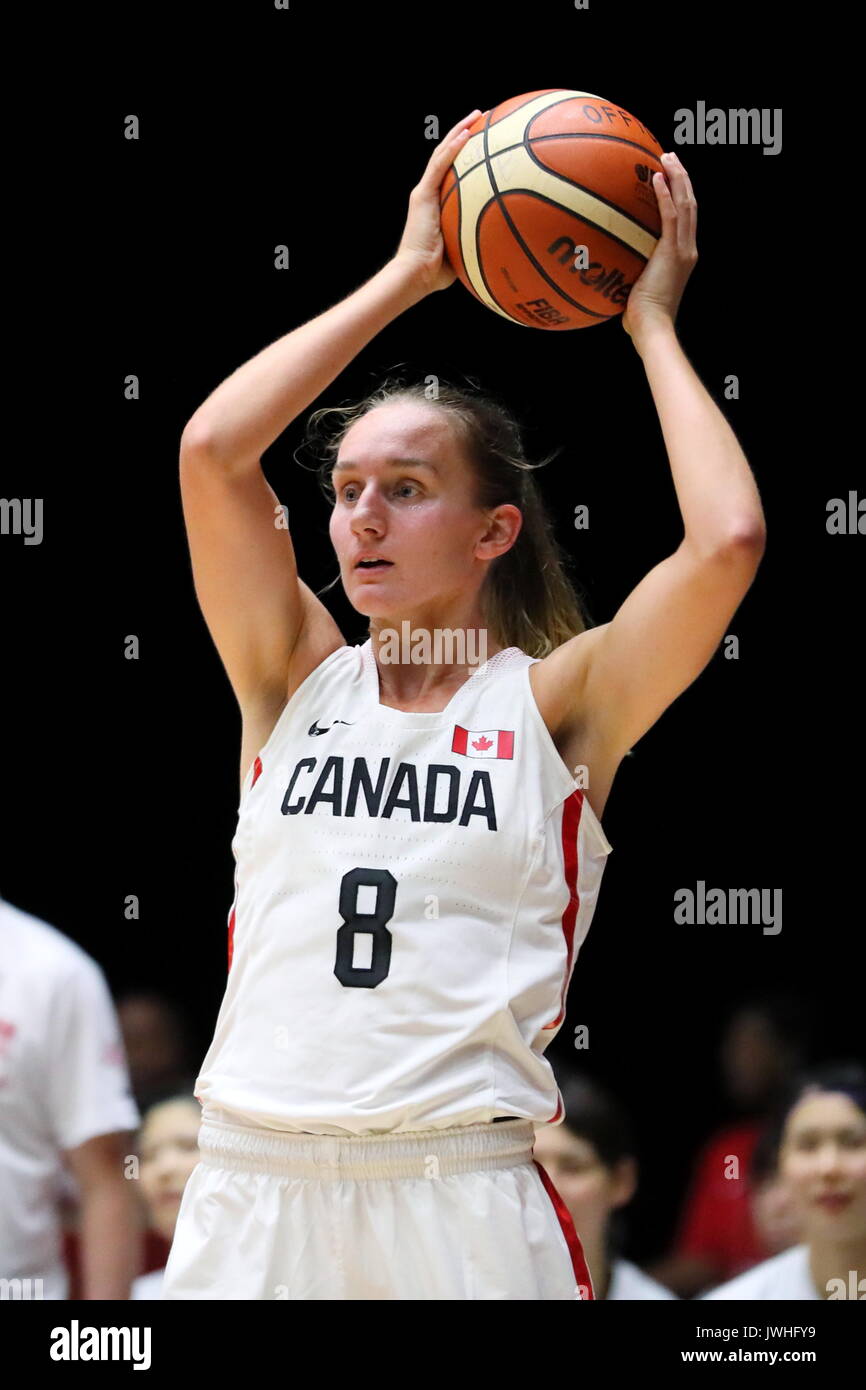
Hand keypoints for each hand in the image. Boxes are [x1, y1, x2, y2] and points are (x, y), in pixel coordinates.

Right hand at [393, 108, 487, 294]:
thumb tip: (507, 240)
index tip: (487, 139)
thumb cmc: (438, 271)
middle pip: (447, 154)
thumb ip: (480, 238)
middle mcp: (429, 192)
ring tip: (477, 115)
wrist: (416, 275)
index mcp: (438, 202)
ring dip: (460, 132)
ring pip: (442, 153)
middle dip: (465, 133)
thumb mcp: (465, 249)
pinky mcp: (422, 196)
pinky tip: (465, 135)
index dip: (468, 152)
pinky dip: (452, 150)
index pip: (454, 170)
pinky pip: (439, 167)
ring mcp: (424, 192)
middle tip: (484, 117)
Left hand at [622, 151, 697, 343]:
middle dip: (682, 177)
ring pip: (686, 204)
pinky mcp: (673, 252)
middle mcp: (688, 249)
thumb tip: (604, 263)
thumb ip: (628, 271)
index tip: (668, 176)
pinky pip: (671, 216)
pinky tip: (656, 177)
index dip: (679, 195)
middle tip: (670, 156)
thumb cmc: (640, 319)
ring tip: (667, 157)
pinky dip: (665, 195)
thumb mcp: (634, 288)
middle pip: (690, 204)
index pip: (685, 218)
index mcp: (683, 256)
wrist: (652, 328)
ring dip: (677, 177)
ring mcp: (683, 250)